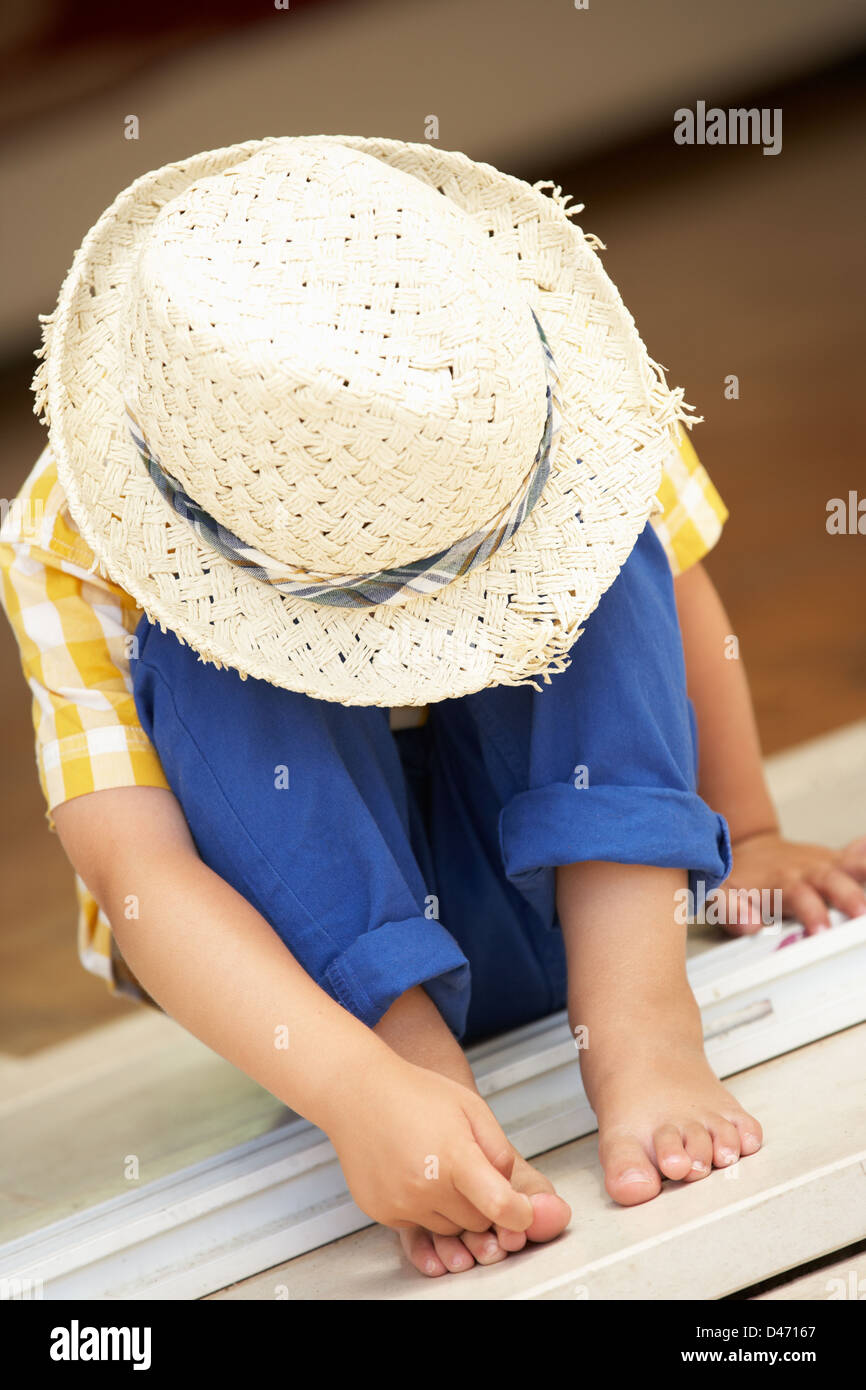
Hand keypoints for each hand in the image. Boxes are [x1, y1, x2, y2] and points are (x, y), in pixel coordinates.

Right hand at [327, 1054, 533, 1236]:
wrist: (357, 1092)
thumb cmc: (415, 1094)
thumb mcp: (471, 1107)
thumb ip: (498, 1150)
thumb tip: (508, 1188)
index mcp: (454, 1157)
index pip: (499, 1206)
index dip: (519, 1214)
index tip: (522, 1211)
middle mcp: (425, 1187)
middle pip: (476, 1223)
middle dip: (481, 1205)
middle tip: (467, 1172)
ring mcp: (400, 1203)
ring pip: (448, 1229)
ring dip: (452, 1209)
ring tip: (437, 1170)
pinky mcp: (381, 1213)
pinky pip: (417, 1226)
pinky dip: (423, 1209)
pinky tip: (414, 1175)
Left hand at [725, 831, 865, 934]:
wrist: (749, 848)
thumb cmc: (738, 877)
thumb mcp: (721, 893)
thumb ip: (730, 910)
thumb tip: (749, 925)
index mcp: (783, 882)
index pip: (800, 898)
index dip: (811, 913)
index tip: (821, 930)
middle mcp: (808, 871)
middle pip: (833, 881)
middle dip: (849, 897)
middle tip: (861, 914)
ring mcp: (825, 863)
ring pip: (852, 865)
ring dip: (865, 873)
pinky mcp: (837, 860)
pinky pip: (857, 854)